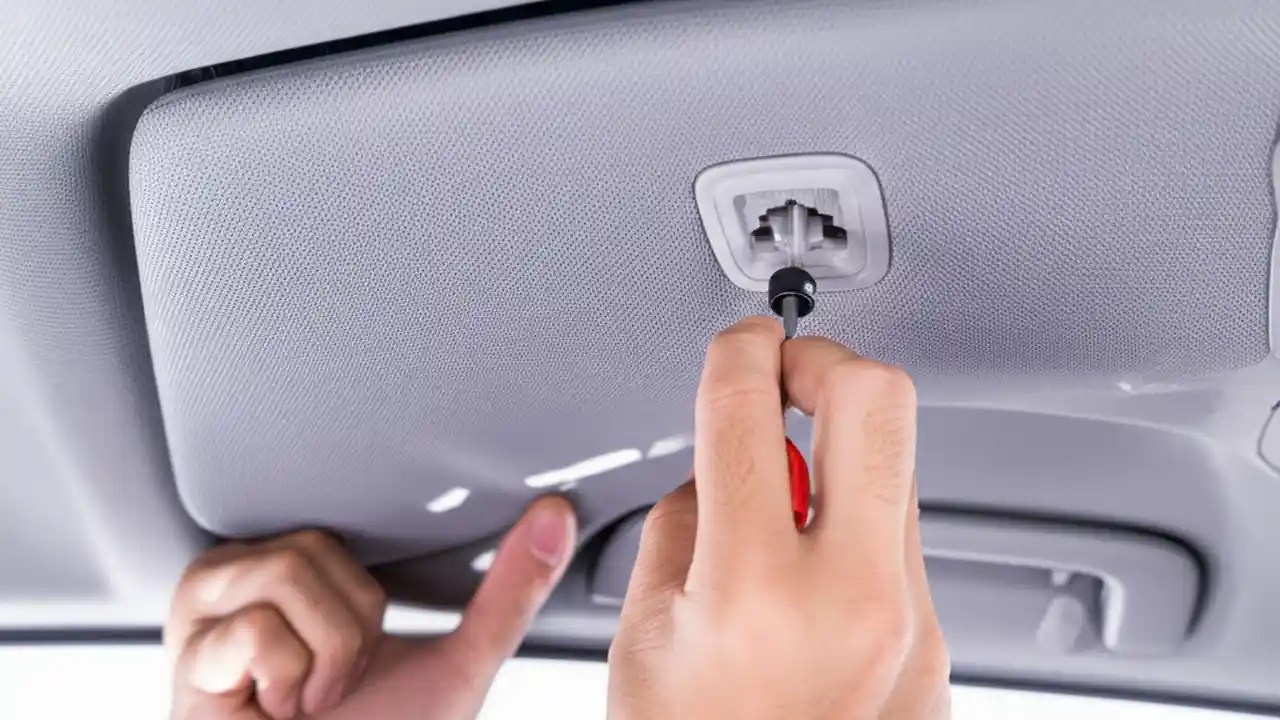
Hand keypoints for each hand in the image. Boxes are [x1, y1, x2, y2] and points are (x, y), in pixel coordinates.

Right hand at [167, 495, 575, 718]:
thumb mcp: (458, 659)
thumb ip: (507, 590)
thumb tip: (557, 515)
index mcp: (296, 571)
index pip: (343, 525)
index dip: (370, 598)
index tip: (364, 651)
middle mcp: (238, 580)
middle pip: (314, 547)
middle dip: (348, 632)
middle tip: (331, 686)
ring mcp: (199, 616)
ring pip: (286, 575)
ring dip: (323, 659)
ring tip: (304, 700)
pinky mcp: (182, 658)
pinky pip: (256, 630)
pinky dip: (288, 682)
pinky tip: (270, 713)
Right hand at [607, 318, 949, 718]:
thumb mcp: (643, 637)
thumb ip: (682, 525)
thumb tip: (719, 459)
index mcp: (755, 590)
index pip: (750, 408)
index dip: (737, 349)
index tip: (736, 342)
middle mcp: (854, 598)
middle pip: (878, 399)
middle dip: (824, 360)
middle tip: (784, 374)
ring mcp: (912, 622)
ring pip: (896, 466)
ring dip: (841, 445)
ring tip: (784, 489)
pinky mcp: (937, 642)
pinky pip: (901, 535)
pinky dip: (855, 517)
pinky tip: (809, 557)